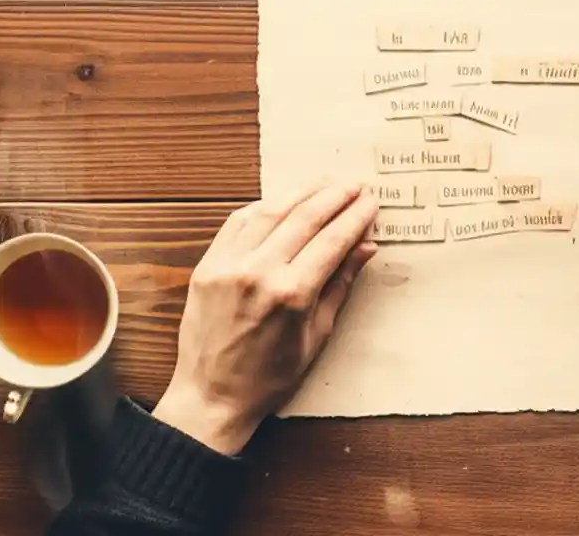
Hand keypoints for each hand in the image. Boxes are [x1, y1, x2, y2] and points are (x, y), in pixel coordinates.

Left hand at [153, 182, 379, 453]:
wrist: (212, 395)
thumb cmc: (269, 377)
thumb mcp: (317, 335)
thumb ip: (340, 285)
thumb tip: (366, 247)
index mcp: (291, 295)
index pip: (332, 240)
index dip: (355, 217)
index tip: (370, 202)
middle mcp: (258, 273)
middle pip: (304, 218)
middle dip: (333, 196)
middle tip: (354, 184)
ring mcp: (229, 266)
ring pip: (269, 211)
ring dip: (300, 192)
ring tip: (324, 182)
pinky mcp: (207, 266)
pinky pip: (237, 223)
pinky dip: (262, 206)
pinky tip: (282, 200)